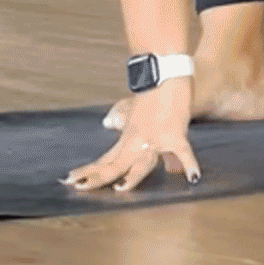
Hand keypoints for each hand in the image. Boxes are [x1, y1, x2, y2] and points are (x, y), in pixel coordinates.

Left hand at [62, 76, 200, 191]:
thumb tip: (108, 124)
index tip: (72, 180)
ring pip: (142, 163)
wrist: (164, 74)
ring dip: (132, 177)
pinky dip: (189, 164)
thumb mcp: (130, 105)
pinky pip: (183, 153)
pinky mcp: (176, 135)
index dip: (89, 171)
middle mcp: (138, 141)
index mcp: (127, 137)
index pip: (105, 159)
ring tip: (120, 190)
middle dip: (98, 178)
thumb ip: (119, 117)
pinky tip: (191, 177)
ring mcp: (156, 140)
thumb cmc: (150, 90)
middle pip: (116, 164)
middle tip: (80, 188)